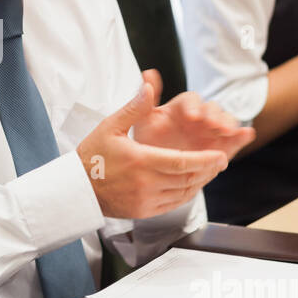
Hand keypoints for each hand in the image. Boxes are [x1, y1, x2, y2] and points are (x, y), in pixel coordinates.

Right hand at [76, 82, 229, 219]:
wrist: (76, 188)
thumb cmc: (92, 155)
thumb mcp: (110, 126)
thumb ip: (135, 108)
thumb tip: (149, 85)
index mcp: (141, 161)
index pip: (182, 163)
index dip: (205, 160)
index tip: (221, 155)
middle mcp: (146, 183)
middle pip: (187, 178)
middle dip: (207, 169)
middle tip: (220, 161)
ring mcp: (145, 200)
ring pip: (183, 192)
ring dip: (198, 182)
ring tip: (208, 171)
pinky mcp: (144, 211)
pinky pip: (173, 204)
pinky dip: (186, 194)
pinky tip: (190, 184)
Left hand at [133, 70, 253, 159]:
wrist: (154, 169)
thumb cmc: (148, 142)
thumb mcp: (143, 121)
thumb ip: (145, 99)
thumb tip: (148, 74)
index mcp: (180, 108)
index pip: (190, 100)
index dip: (193, 106)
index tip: (191, 117)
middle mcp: (199, 117)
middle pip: (212, 109)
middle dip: (214, 116)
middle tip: (213, 126)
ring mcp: (212, 132)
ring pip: (225, 121)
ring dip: (229, 124)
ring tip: (228, 131)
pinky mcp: (222, 146)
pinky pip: (234, 139)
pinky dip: (242, 136)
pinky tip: (247, 134)